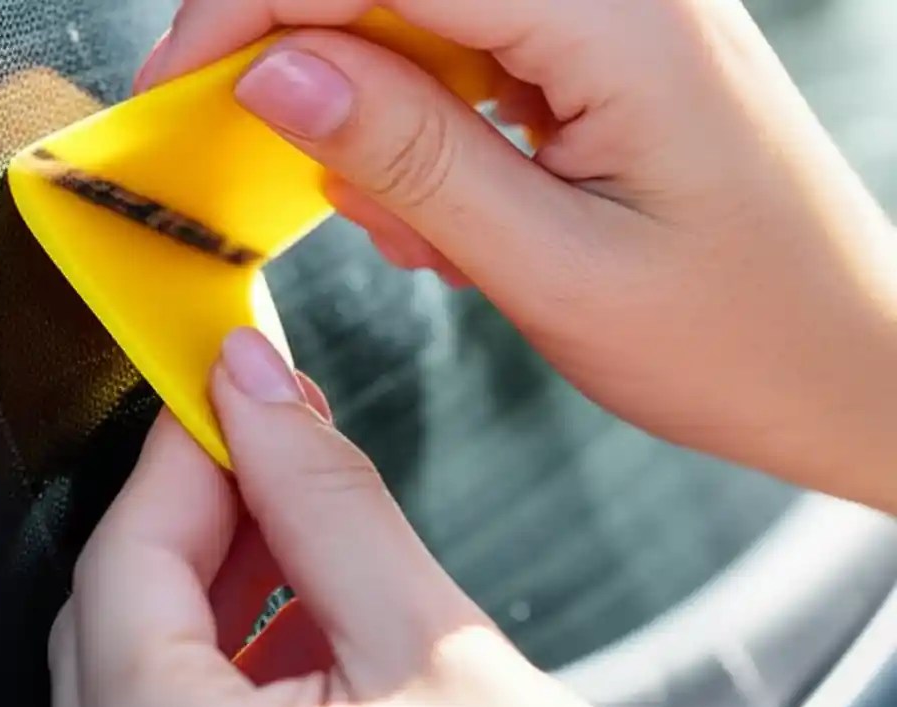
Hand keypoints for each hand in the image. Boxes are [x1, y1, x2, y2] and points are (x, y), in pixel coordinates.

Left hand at [50, 328, 603, 706]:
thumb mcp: (433, 652)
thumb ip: (329, 507)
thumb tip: (261, 391)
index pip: (124, 562)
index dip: (181, 453)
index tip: (229, 385)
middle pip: (115, 610)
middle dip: (196, 509)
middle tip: (271, 441)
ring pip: (140, 662)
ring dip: (214, 577)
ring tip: (297, 518)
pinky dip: (228, 651)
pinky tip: (298, 614)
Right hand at [135, 1, 896, 511]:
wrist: (854, 367)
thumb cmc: (742, 335)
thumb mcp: (552, 265)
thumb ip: (409, 155)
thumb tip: (275, 73)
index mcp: (618, 13)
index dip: (254, 7)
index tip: (180, 83)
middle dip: (309, 61)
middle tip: (294, 170)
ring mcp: (611, 14)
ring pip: (417, 18)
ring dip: (375, 118)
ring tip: (422, 234)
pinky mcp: (601, 51)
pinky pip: (465, 56)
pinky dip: (424, 134)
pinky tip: (456, 218)